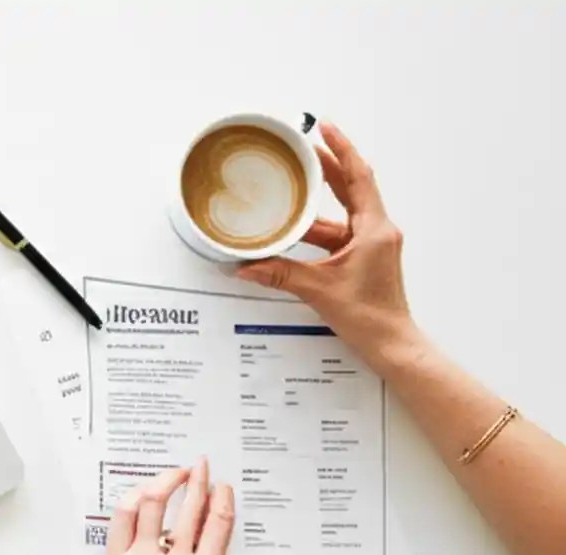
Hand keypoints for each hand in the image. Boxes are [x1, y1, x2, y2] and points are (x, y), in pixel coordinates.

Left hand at [91, 459, 234, 554]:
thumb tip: (217, 526)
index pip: (219, 524)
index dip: (222, 497)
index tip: (221, 485)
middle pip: (190, 508)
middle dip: (197, 479)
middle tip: (199, 466)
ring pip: (154, 502)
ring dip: (167, 480)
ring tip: (173, 475)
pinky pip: (125, 514)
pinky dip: (136, 495)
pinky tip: (145, 491)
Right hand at [237, 121, 417, 364]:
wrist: (391, 343)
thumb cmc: (370, 317)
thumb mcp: (318, 290)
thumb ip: (279, 274)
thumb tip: (247, 266)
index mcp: (374, 229)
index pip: (358, 176)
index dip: (341, 148)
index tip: (325, 128)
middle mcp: (377, 232)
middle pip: (351, 187)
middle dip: (326, 167)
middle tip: (304, 148)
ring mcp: (372, 245)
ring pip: (341, 214)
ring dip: (315, 204)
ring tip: (290, 191)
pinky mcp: (364, 258)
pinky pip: (338, 234)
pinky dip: (317, 230)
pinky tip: (295, 231)